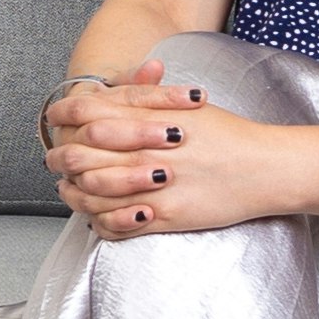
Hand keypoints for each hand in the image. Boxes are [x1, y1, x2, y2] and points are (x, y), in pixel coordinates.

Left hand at [47, 58, 312, 234]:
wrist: (264, 167)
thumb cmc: (226, 134)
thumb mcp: (182, 105)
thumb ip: (142, 97)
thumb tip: (104, 94)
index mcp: (145, 118)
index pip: (83, 111)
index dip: (60, 114)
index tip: (54, 118)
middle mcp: (142, 151)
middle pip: (77, 154)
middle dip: (59, 157)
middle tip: (54, 159)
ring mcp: (151, 186)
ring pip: (90, 193)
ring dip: (74, 192)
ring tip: (71, 189)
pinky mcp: (163, 216)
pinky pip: (116, 225)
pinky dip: (100, 222)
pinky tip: (98, 216)